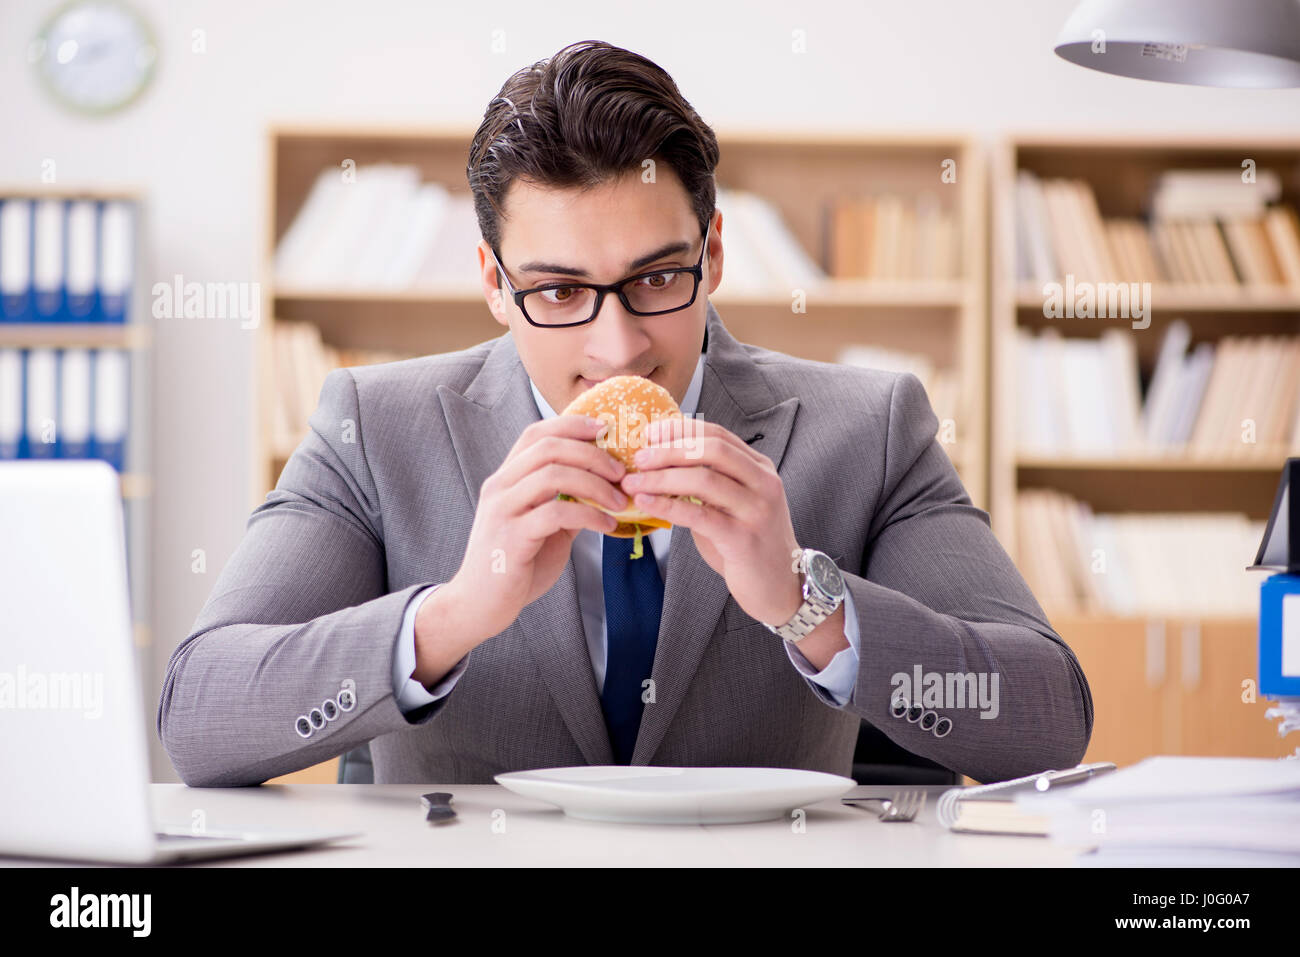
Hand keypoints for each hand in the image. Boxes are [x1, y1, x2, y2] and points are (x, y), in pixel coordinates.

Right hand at [446, 414, 626, 636]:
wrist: (480, 605)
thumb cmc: (515, 564)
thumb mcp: (543, 527)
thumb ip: (565, 504)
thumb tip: (603, 489)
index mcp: (506, 479)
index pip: (536, 434)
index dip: (571, 425)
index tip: (604, 429)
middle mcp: (500, 487)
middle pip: (548, 448)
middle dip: (592, 454)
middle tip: (620, 472)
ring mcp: (503, 511)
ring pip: (553, 475)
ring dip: (595, 484)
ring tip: (619, 501)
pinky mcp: (512, 537)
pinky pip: (556, 513)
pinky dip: (589, 515)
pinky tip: (607, 526)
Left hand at [620, 415, 804, 627]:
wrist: (779, 586)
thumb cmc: (748, 543)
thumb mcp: (733, 504)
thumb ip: (708, 483)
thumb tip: (659, 465)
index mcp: (760, 468)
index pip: (718, 435)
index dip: (681, 430)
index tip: (650, 433)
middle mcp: (764, 483)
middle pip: (712, 451)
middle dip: (670, 450)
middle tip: (638, 459)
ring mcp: (757, 510)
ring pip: (705, 480)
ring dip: (662, 478)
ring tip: (634, 482)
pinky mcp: (744, 539)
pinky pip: (700, 515)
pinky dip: (668, 506)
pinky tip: (646, 503)